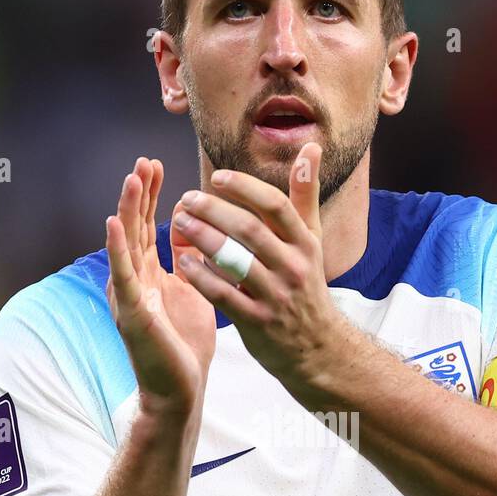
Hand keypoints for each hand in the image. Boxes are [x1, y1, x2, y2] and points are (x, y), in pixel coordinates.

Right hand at [105, 157, 216, 416]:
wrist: (180, 391)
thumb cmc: (184, 346)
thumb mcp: (192, 294)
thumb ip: (189, 263)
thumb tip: (195, 232)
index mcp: (148, 276)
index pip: (147, 226)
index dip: (150, 196)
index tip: (155, 165)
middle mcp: (133, 281)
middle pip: (134, 229)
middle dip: (139, 194)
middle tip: (144, 161)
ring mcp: (128, 297)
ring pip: (125, 245)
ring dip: (127, 210)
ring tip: (131, 178)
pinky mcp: (131, 314)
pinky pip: (122, 276)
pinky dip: (117, 248)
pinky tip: (114, 224)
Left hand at [170, 144, 342, 389]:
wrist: (317, 347)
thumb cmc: (307, 286)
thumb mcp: (312, 240)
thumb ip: (305, 195)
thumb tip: (311, 148)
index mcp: (304, 243)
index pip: (275, 206)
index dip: (244, 188)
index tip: (216, 177)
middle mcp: (293, 267)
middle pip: (250, 231)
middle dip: (214, 211)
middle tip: (186, 199)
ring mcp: (276, 297)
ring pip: (235, 261)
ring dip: (203, 239)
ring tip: (179, 223)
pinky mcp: (258, 322)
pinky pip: (224, 295)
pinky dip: (202, 277)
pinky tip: (183, 261)